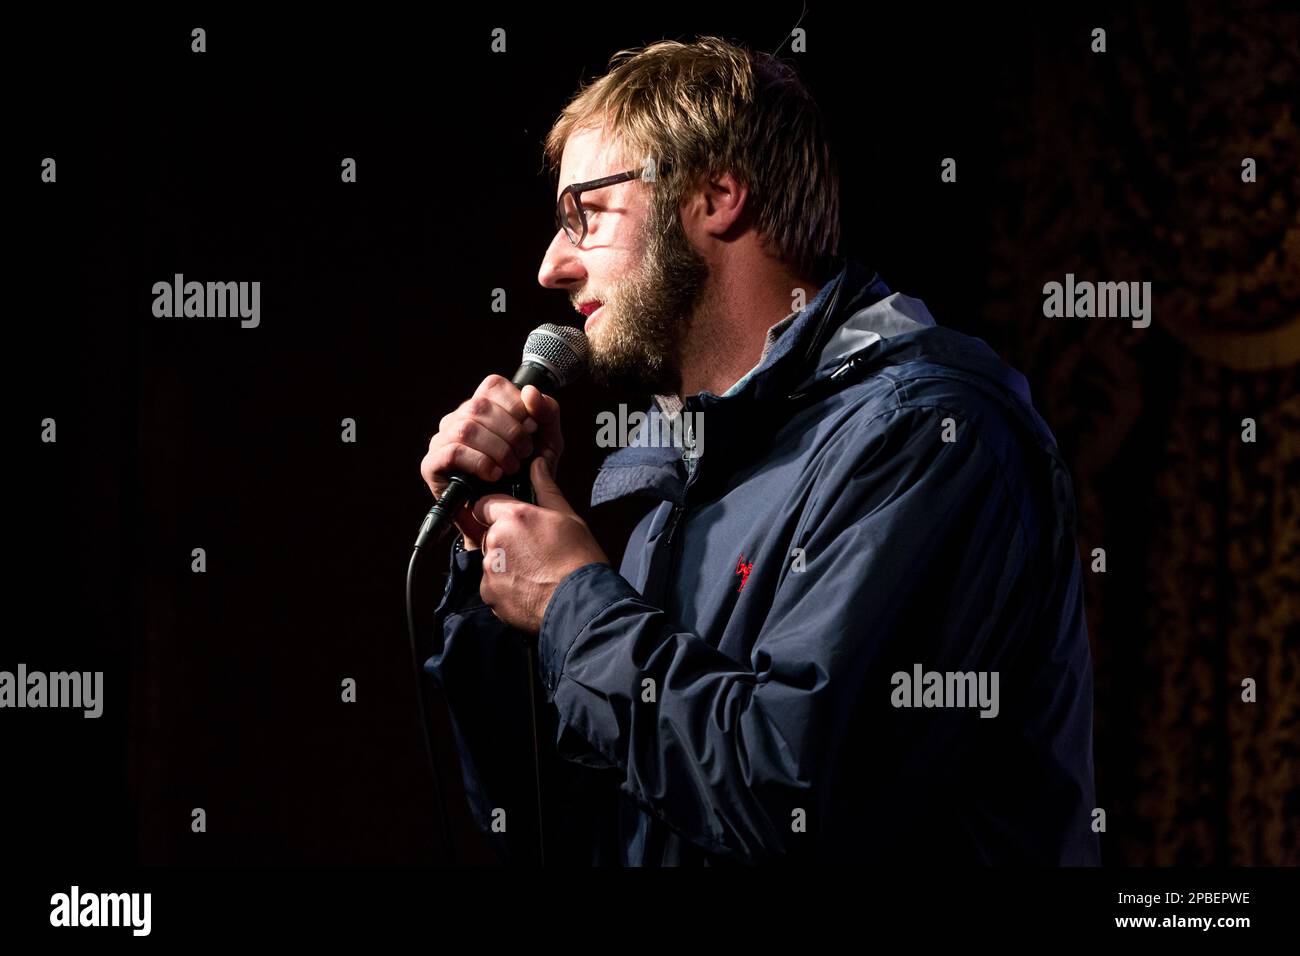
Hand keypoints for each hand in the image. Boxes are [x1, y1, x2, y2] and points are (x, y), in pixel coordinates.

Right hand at [420, 376, 563, 549]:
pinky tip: (494, 475)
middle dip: (510, 431)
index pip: (493, 386)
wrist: (508, 518)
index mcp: (482, 407)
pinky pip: (453, 452)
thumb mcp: (546, 442)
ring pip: (467, 428)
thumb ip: (547, 413)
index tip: (532, 428)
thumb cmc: (526, 476)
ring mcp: (441, 440)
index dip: (516, 404)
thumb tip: (530, 392)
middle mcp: (458, 418)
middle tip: (524, 454)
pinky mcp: (431, 464)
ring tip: (510, 468)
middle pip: (480, 406)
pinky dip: (480, 462)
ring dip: (497, 449)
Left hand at [472, 456, 609, 633]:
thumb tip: (537, 465)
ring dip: (506, 564)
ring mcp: (490, 570)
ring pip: (491, 561)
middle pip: (489, 534)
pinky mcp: (489, 595)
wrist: (581, 604)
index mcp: (513, 518)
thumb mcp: (567, 517)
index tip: (511, 522)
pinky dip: (506, 587)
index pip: (484, 505)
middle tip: (534, 552)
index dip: (496, 511)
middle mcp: (496, 541)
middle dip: (505, 540)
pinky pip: (492, 585)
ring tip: (535, 573)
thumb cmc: (579, 560)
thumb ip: (545, 489)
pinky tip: (530, 589)